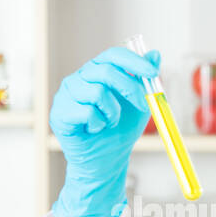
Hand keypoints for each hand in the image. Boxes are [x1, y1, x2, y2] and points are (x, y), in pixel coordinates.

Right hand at [49, 45, 159, 216]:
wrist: (106, 161)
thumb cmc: (120, 131)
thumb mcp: (139, 105)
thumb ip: (145, 81)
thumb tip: (156, 55)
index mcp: (97, 72)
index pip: (112, 55)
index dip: (133, 62)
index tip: (153, 73)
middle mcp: (79, 79)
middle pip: (105, 71)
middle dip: (131, 89)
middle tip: (144, 105)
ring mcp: (66, 95)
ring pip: (97, 92)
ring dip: (113, 112)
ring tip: (109, 123)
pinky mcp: (59, 113)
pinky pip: (86, 112)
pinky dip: (98, 124)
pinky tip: (93, 130)